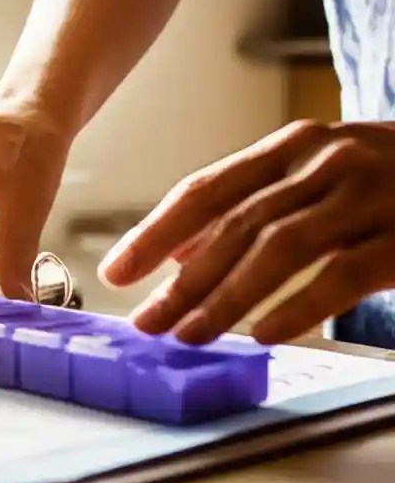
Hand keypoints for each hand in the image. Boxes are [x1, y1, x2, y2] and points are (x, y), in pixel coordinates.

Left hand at [99, 120, 394, 344]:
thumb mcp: (319, 179)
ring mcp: (372, 194)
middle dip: (182, 279)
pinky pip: (343, 274)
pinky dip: (299, 306)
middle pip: (235, 224)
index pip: (207, 190)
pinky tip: (265, 335)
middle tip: (145, 322)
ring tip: (190, 335)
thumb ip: (252, 208)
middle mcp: (329, 162)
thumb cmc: (391, 182)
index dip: (155, 233)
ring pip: (280, 248)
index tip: (116, 272)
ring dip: (227, 297)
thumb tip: (175, 254)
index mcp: (296, 146)